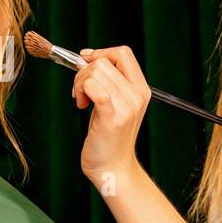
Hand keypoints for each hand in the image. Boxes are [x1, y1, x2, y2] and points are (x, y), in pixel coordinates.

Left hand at [71, 46, 151, 188]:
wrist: (112, 169)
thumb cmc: (109, 137)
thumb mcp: (115, 104)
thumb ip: (108, 82)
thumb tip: (87, 57)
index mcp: (142, 90)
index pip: (123, 53)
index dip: (101, 53)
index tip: (86, 63)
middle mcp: (137, 96)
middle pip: (103, 62)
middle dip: (83, 72)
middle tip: (81, 93)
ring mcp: (126, 106)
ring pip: (94, 72)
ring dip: (79, 84)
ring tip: (82, 101)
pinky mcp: (112, 117)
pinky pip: (93, 87)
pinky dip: (81, 91)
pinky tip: (81, 105)